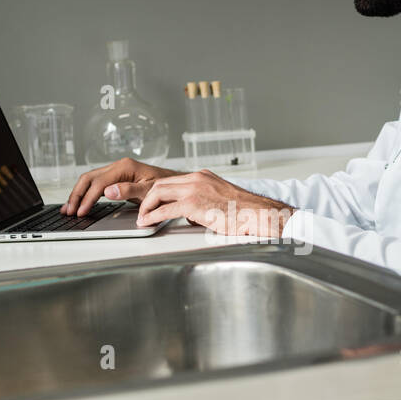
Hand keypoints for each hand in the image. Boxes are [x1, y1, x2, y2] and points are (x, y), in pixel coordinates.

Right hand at [62, 157, 180, 215]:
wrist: (175, 183)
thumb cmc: (165, 187)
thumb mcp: (149, 191)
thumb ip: (129, 191)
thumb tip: (108, 191)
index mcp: (125, 167)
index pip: (99, 183)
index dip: (87, 199)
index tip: (81, 212)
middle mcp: (118, 166)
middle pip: (88, 178)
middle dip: (76, 195)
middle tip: (68, 211)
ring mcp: (116, 171)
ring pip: (89, 180)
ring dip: (77, 194)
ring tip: (68, 209)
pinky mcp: (116, 177)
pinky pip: (95, 183)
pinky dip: (85, 193)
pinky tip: (80, 203)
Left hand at [136, 169, 293, 237]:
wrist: (258, 213)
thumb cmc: (244, 212)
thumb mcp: (220, 200)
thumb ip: (202, 203)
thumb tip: (189, 216)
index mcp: (204, 176)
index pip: (173, 181)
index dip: (158, 192)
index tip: (151, 202)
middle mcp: (197, 178)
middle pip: (161, 183)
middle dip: (147, 197)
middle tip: (142, 210)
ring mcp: (194, 189)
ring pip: (158, 192)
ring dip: (146, 206)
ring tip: (142, 218)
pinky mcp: (194, 203)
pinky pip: (165, 209)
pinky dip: (152, 216)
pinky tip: (147, 222)